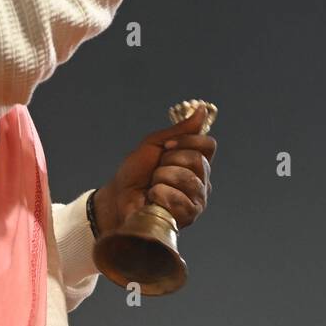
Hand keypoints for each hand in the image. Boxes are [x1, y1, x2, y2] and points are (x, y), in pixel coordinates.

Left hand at [92, 104, 216, 236]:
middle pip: (197, 161)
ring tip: (153, 186)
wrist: (118, 197)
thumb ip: (180, 130)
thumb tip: (202, 110)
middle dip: (169, 161)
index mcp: (196, 161)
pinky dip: (160, 195)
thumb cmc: (135, 172)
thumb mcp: (156, 144)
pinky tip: (154, 199)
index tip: (166, 146)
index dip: (187, 142)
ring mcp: (197, 199)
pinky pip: (180, 199)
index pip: (208, 144)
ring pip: (187, 179)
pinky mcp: (189, 215)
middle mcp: (202, 180)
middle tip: (156, 170)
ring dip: (162, 179)